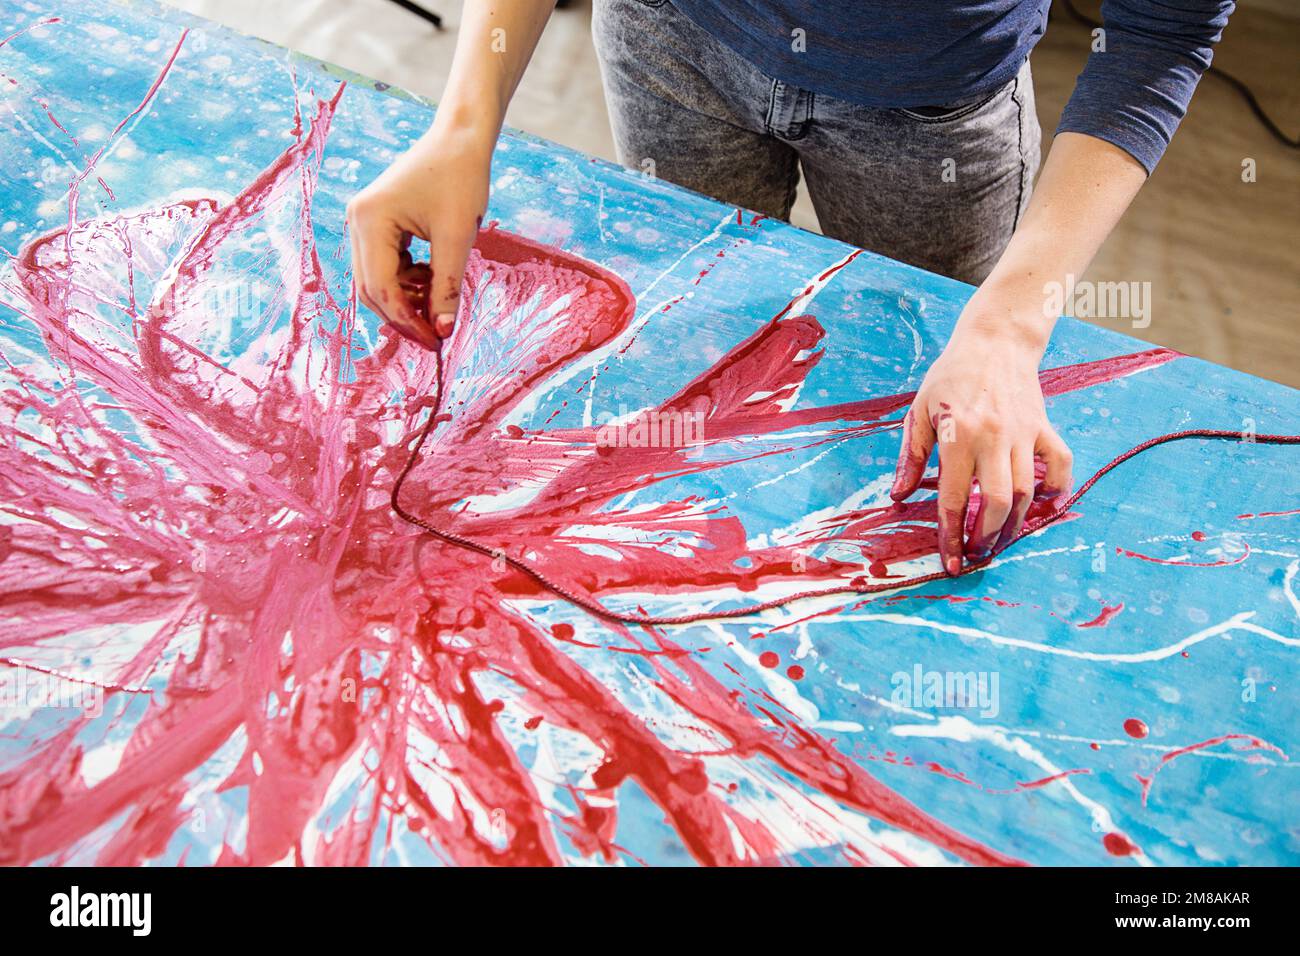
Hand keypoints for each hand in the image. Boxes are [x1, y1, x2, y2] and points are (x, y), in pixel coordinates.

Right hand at [346, 125, 491, 348]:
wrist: (460, 140)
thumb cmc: (461, 179)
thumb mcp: (458, 237)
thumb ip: (448, 287)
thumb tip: (443, 331)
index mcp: (371, 220)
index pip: (381, 287)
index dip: (407, 320)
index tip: (434, 341)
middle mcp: (358, 221)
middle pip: (371, 288)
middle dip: (403, 315)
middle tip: (435, 335)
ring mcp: (363, 221)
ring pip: (377, 280)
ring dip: (406, 298)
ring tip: (439, 300)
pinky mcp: (376, 223)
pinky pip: (385, 265)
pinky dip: (407, 281)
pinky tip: (433, 278)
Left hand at [890, 296, 1072, 575]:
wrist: (996, 339)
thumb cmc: (951, 376)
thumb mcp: (920, 410)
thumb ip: (911, 456)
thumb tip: (899, 497)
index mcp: (958, 435)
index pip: (952, 497)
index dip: (950, 535)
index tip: (949, 562)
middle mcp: (993, 437)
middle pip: (996, 502)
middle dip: (986, 537)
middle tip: (976, 555)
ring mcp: (1023, 433)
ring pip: (1027, 491)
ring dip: (1014, 524)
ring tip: (999, 540)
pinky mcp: (1043, 427)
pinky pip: (1060, 465)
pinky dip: (1056, 489)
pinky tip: (1042, 505)